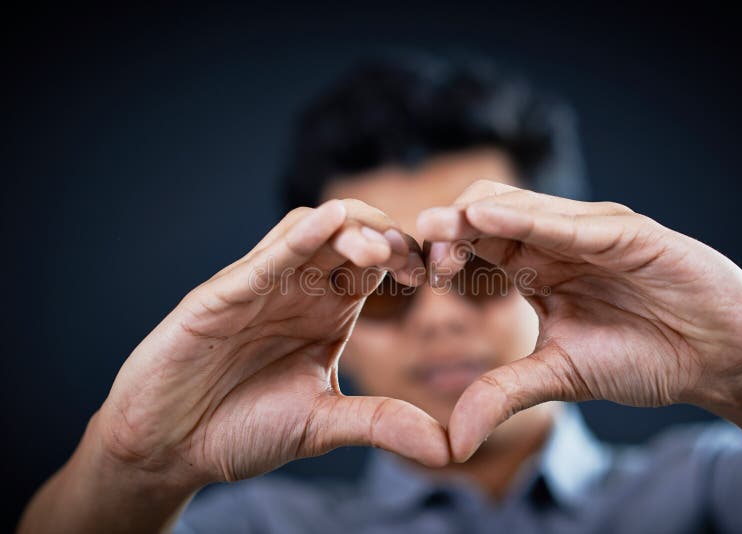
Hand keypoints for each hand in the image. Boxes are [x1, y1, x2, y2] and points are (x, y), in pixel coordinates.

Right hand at [97, 199, 446, 488]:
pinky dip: (299, 238)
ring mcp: (260, 287)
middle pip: (347, 237)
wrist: (169, 446)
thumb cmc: (240, 428)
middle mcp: (297, 290)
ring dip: (348, 232)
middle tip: (414, 255)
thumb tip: (450, 449)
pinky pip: (265, 257)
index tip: (436, 273)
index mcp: (326, 312)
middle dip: (383, 236)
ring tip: (379, 249)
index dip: (404, 259)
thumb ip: (382, 424)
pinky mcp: (222, 295)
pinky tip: (330, 223)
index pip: (373, 266)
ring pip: (310, 232)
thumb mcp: (323, 424)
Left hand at [417, 180, 741, 460]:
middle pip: (484, 213)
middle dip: (445, 227)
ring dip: (471, 216)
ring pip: (517, 203)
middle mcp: (554, 239)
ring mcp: (588, 230)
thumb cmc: (641, 356)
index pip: (474, 244)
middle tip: (413, 252)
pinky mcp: (625, 231)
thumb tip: (455, 438)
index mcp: (534, 266)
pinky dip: (525, 217)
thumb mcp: (560, 375)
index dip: (441, 253)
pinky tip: (485, 219)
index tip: (411, 276)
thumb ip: (505, 393)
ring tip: (433, 230)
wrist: (715, 358)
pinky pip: (567, 221)